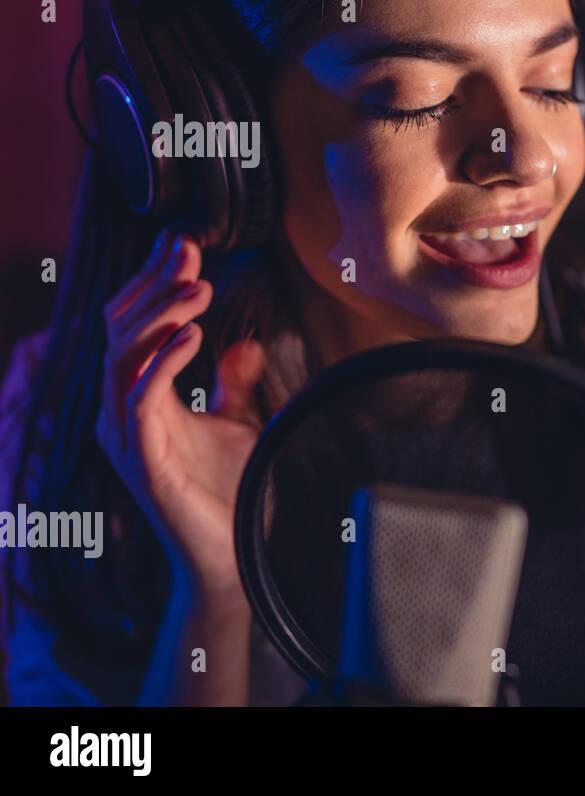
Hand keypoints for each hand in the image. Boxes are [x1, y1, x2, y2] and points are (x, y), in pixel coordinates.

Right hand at [95, 229, 266, 603]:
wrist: (229, 557)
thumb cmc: (227, 493)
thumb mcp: (238, 424)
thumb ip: (234, 384)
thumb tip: (245, 343)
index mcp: (139, 395)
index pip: (134, 323)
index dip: (154, 282)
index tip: (183, 245)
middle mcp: (122, 409)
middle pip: (120, 327)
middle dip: (153, 284)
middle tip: (187, 251)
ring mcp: (127, 433)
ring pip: (122, 354)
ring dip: (161, 314)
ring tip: (199, 288)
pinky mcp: (142, 458)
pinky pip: (139, 398)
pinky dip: (163, 361)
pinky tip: (193, 336)